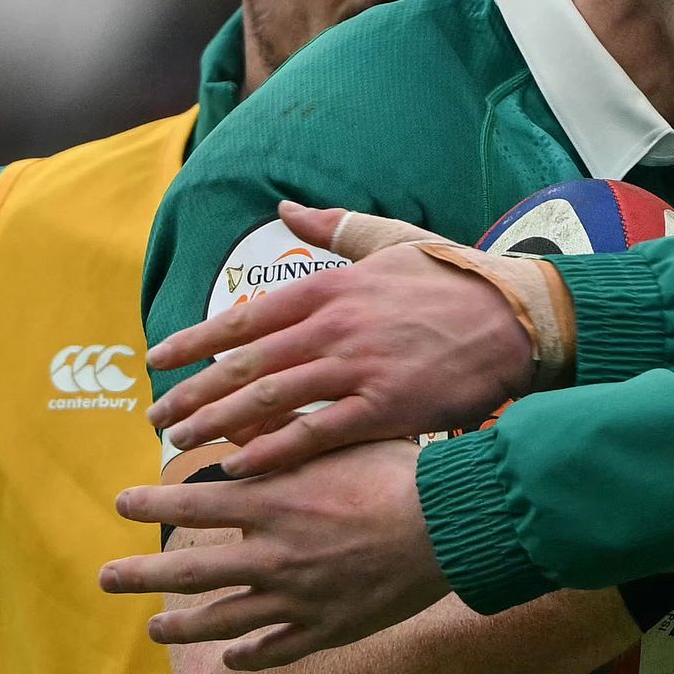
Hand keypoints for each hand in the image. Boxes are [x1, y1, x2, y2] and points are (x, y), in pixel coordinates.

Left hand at [100, 439, 449, 669]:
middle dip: (139, 576)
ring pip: (223, 621)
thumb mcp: (340, 438)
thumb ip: (284, 434)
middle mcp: (274, 555)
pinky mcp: (326, 627)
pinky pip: (276, 649)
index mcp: (274, 503)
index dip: (150, 505)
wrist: (450, 524)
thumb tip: (235, 422)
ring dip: (181, 625)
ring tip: (155, 628)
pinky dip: (250, 655)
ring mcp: (297, 598)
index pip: (192, 506)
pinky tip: (234, 658)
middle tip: (106, 578)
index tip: (121, 504)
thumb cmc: (400, 472)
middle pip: (189, 572)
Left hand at [148, 201, 535, 475]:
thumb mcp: (391, 241)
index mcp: (333, 285)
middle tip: (157, 417)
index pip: (246, 315)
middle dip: (193, 392)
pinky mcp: (385, 406)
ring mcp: (358, 367)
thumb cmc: (455, 279)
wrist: (517, 317)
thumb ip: (335, 227)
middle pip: (245, 362)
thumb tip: (287, 207)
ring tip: (182, 443)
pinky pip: (315, 434)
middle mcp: (336, 325)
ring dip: (218, 423)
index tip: (159, 359)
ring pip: (269, 398)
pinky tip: (241, 466)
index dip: (196, 340)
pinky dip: (273, 451)